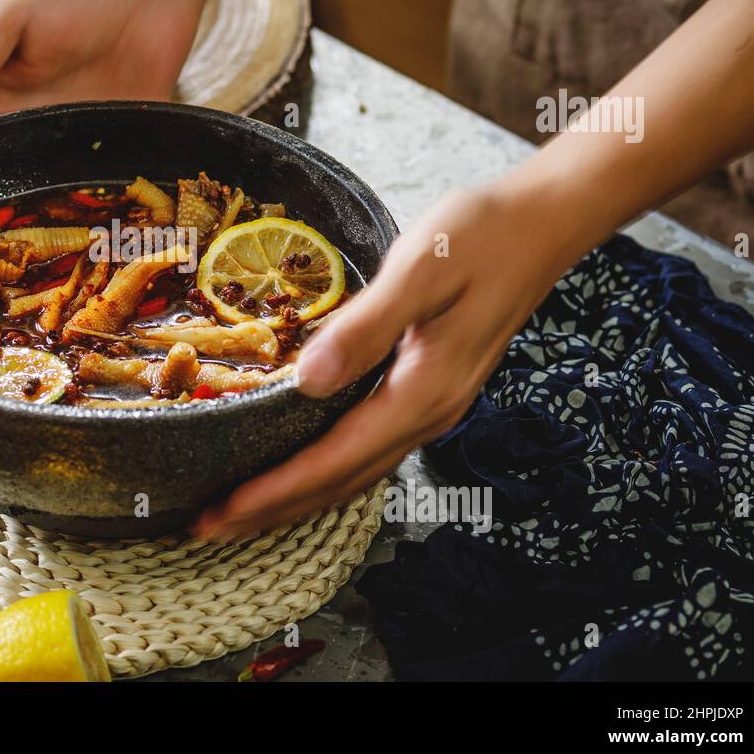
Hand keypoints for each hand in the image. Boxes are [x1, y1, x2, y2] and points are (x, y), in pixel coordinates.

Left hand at [192, 186, 575, 539]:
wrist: (544, 223)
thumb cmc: (481, 236)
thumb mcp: (419, 271)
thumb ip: (365, 329)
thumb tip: (307, 383)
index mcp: (422, 391)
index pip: (333, 460)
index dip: (274, 491)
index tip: (221, 512)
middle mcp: (430, 413)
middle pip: (342, 482)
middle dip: (274, 510)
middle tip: (209, 530)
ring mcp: (434, 406)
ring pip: (356, 473)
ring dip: (298, 498)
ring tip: (244, 512)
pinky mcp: (432, 390)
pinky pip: (369, 449)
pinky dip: (327, 470)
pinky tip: (303, 466)